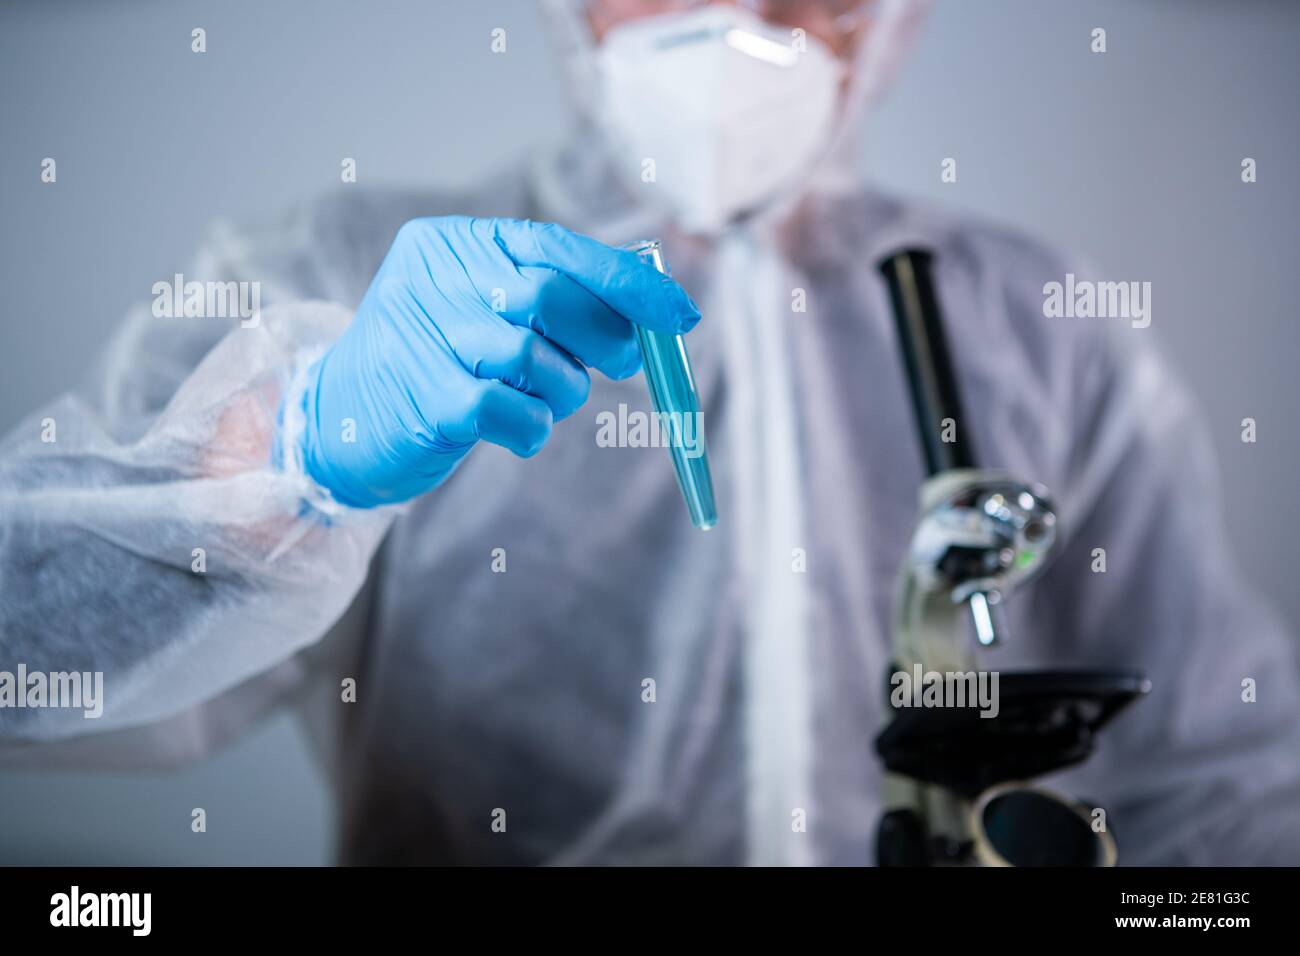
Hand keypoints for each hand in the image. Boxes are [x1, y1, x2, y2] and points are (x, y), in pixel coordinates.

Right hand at [295, 216, 699, 506]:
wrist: (341, 418)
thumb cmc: (437, 359)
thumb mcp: (486, 309)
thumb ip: (556, 298)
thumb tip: (655, 310)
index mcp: (453, 243)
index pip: (556, 248)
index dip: (626, 283)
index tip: (680, 313)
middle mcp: (431, 279)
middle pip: (548, 297)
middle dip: (602, 336)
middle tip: (622, 362)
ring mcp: (422, 338)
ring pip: (534, 358)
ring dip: (562, 388)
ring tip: (541, 395)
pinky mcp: (422, 400)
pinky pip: (513, 412)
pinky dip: (533, 426)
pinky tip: (516, 427)